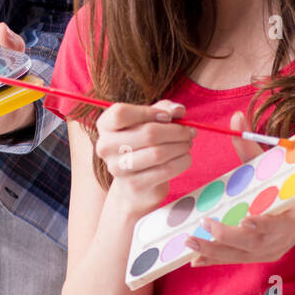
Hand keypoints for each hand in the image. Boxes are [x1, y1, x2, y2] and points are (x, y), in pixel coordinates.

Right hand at [97, 99, 196, 213]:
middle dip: (176, 131)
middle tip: (190, 131)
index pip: (121, 113)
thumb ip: (164, 109)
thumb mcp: (149, 120)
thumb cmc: (142, 144)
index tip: (168, 116)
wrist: (135, 184)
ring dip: (181, 146)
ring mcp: (118, 168)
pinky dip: (182, 161)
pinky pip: (165, 170)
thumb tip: (179, 110)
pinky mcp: (134, 185)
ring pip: (158, 153)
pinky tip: (186, 157)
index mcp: (105, 125)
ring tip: (188, 143)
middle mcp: (105, 146)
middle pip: (148, 133)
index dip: (149, 112)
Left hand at [187, 111, 294, 265]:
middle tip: (207, 224)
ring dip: (215, 250)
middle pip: (255, 243)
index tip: (248, 218)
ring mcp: (269, 250)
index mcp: (291, 214)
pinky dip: (215, 259)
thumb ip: (252, 145)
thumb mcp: (276, 164)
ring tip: (191, 241)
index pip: (280, 222)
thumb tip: (235, 117)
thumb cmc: (290, 185)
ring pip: (241, 255)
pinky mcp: (258, 256)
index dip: (265, 223)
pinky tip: (195, 258)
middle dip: (230, 236)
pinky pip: (234, 259)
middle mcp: (281, 237)